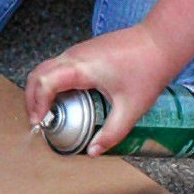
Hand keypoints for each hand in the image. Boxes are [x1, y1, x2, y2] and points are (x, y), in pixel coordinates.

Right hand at [24, 23, 175, 148]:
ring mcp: (79, 51)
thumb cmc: (148, 68)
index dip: (36, 105)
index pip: (44, 83)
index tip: (38, 123)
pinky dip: (52, 82)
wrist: (161, 41)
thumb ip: (111, 134)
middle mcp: (74, 56)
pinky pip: (59, 66)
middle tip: (37, 120)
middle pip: (37, 74)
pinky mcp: (85, 51)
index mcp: (80, 68)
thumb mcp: (131, 109)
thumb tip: (94, 152)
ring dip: (41, 90)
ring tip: (48, 112)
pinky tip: (64, 98)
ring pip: (46, 68)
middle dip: (31, 98)